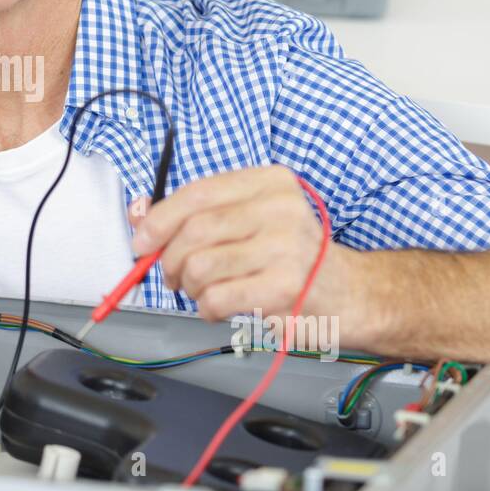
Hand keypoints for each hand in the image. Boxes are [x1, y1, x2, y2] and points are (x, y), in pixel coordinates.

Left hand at [128, 165, 368, 332]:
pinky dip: (206, 308)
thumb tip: (139, 217)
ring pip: (199, 267)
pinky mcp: (284, 287)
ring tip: (203, 290)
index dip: (159, 219)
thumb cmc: (289, 255)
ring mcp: (285, 247)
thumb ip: (198, 215)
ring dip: (189, 287)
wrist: (350, 293)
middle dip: (168, 259)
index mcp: (269, 182)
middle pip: (194, 231)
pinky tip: (219, 306)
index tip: (142, 241)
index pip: (197, 193)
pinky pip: (216, 298)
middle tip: (171, 275)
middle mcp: (280, 208)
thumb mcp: (251, 219)